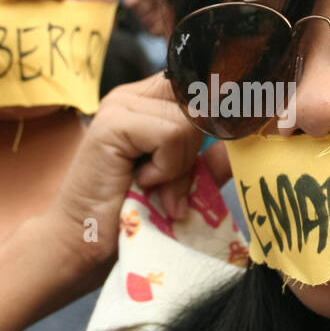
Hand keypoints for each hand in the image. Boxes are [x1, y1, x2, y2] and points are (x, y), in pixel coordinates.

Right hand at [43, 73, 222, 270]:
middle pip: (198, 100)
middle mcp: (131, 97)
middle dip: (195, 149)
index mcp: (147, 103)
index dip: (215, 115)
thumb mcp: (179, 184)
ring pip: (188, 120)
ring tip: (153, 188)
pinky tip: (142, 183)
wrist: (82, 245)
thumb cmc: (129, 217)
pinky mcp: (113, 124)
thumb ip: (207, 160)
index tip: (212, 152)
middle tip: (170, 185)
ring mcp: (120, 106)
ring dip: (180, 165)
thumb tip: (247, 142)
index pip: (197, 85)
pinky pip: (170, 134)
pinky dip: (166, 168)